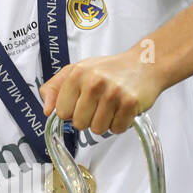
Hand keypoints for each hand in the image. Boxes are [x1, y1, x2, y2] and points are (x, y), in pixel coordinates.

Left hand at [40, 42, 161, 135]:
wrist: (145, 63)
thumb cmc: (109, 69)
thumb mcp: (77, 70)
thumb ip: (54, 88)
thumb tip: (47, 110)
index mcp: (77, 73)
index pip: (62, 112)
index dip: (71, 111)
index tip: (81, 102)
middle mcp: (94, 82)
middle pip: (79, 124)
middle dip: (88, 119)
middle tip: (99, 105)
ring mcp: (113, 93)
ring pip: (98, 129)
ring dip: (104, 122)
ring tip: (111, 106)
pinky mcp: (130, 103)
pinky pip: (116, 129)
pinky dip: (119, 123)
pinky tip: (122, 109)